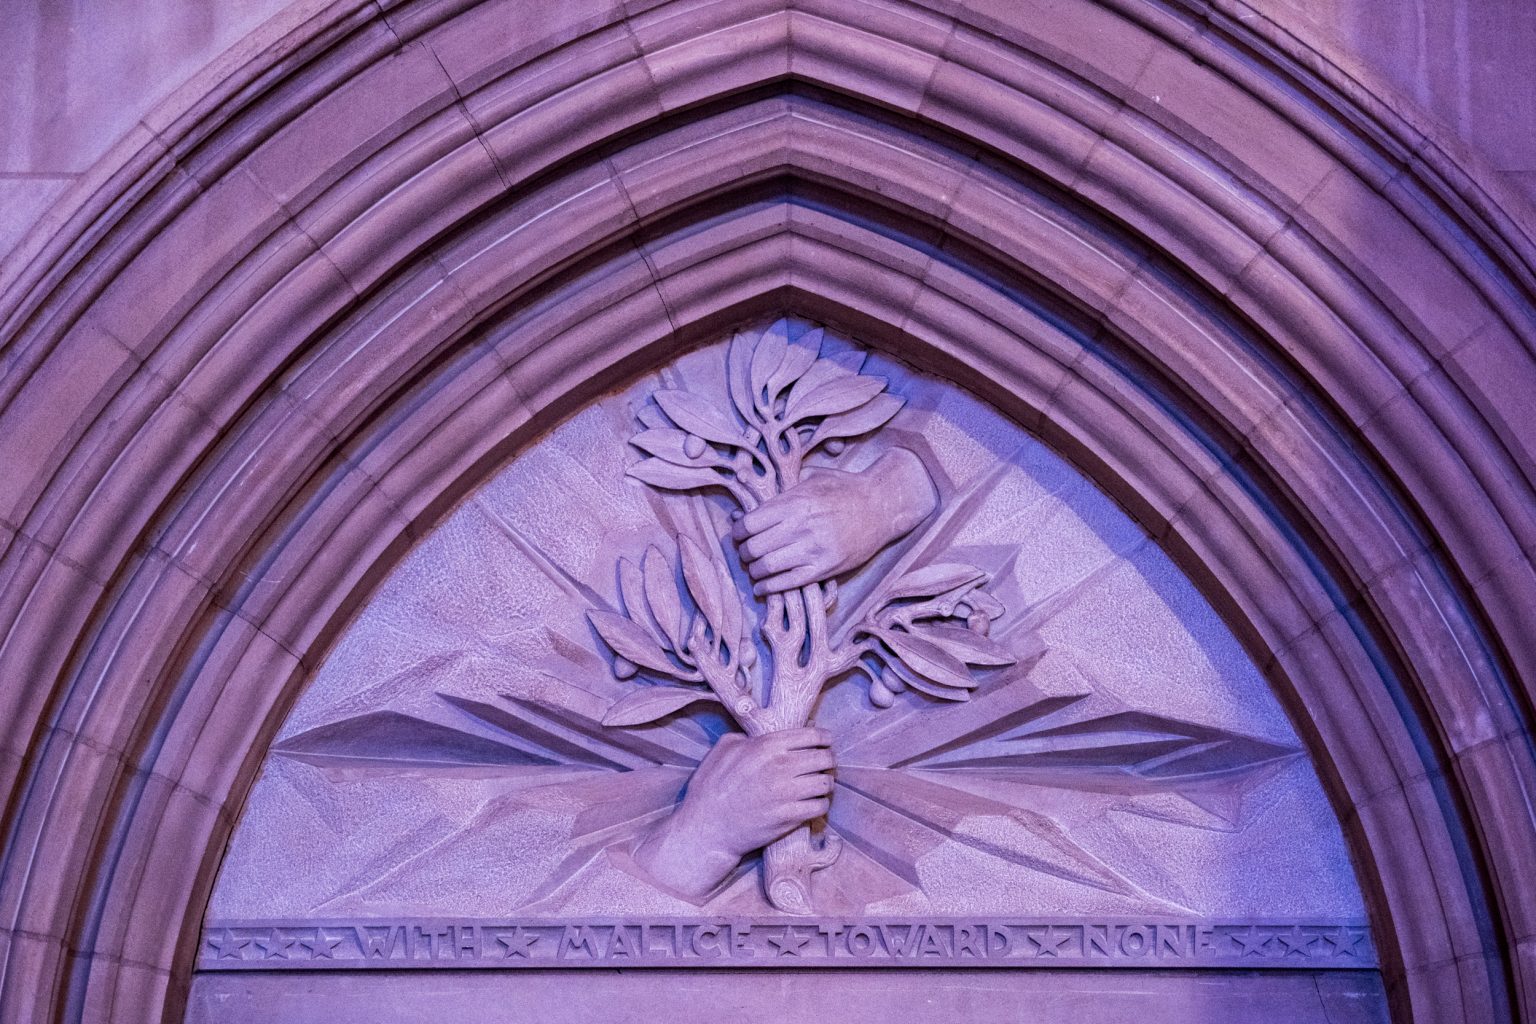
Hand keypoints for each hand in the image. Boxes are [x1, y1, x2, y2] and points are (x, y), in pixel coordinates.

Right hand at [631, 728, 835, 897]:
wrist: (707, 827)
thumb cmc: (711, 787)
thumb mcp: (723, 749)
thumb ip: (746, 737)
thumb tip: (761, 736)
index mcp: (766, 745)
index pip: (813, 735)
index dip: (825, 738)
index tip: (826, 743)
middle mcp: (781, 766)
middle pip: (825, 758)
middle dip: (827, 760)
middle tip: (822, 766)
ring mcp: (787, 793)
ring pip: (826, 783)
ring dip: (825, 783)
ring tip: (818, 786)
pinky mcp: (789, 817)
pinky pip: (820, 806)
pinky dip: (820, 804)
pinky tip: (811, 803)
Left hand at [732, 448, 936, 594]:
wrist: (881, 507)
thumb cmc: (845, 489)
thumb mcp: (811, 480)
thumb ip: (782, 494)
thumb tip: (751, 507)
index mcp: (794, 503)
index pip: (749, 524)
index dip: (737, 532)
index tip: (738, 534)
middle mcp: (800, 527)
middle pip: (754, 548)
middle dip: (744, 552)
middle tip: (745, 552)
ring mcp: (813, 550)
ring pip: (766, 567)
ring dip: (754, 571)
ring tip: (755, 568)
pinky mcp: (824, 569)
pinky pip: (787, 583)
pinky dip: (768, 588)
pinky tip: (762, 586)